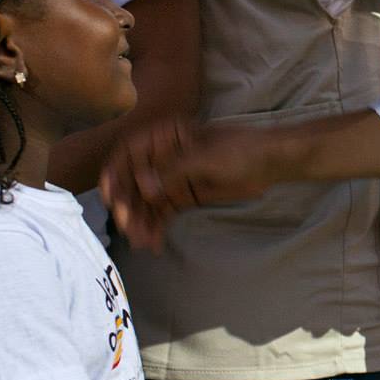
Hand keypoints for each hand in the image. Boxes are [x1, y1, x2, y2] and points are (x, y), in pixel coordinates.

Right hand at [100, 117, 289, 249]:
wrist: (269, 163)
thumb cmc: (241, 150)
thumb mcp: (207, 157)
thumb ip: (175, 170)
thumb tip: (144, 188)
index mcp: (165, 136)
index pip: (129, 152)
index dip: (115, 173)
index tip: (109, 196)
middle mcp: (162, 156)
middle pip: (133, 181)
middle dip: (128, 205)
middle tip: (128, 227)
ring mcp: (171, 177)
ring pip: (145, 201)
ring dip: (140, 221)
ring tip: (141, 241)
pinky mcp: (181, 195)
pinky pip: (161, 213)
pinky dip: (155, 227)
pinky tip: (153, 243)